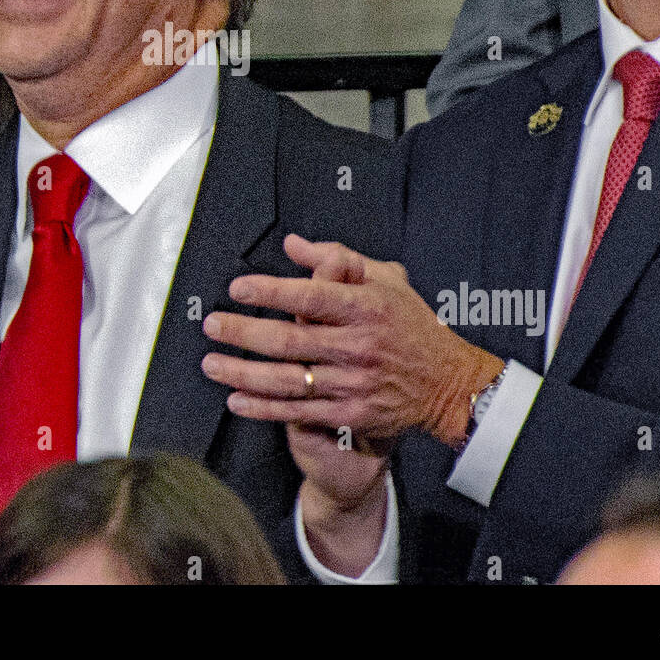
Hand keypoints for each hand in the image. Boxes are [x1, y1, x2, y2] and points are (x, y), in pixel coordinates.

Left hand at [201, 234, 503, 446]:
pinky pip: (298, 411)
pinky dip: (263, 407)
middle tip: (211, 325)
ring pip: (287, 380)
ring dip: (243, 373)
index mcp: (367, 307)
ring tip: (212, 364)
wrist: (447, 384)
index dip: (270, 291)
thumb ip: (338, 259)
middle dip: (243, 333)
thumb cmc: (411, 326)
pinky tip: (237, 399)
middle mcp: (358, 346)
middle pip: (290, 340)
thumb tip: (293, 245)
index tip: (238, 289)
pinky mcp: (350, 414)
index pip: (311, 296)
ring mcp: (354, 384)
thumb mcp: (385, 280)